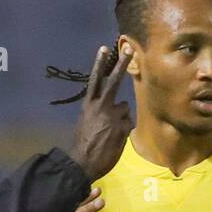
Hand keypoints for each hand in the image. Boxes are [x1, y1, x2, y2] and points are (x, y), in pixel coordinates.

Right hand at [70, 45, 133, 180]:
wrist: (81, 162)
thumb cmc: (82, 145)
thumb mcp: (86, 123)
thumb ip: (99, 112)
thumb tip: (115, 109)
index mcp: (88, 105)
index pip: (94, 80)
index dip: (99, 64)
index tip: (103, 49)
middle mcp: (100, 106)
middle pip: (113, 81)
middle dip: (122, 64)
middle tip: (130, 48)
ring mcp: (112, 116)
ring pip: (124, 108)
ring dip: (121, 117)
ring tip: (111, 132)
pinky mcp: (121, 127)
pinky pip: (128, 123)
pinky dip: (124, 130)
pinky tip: (115, 139)